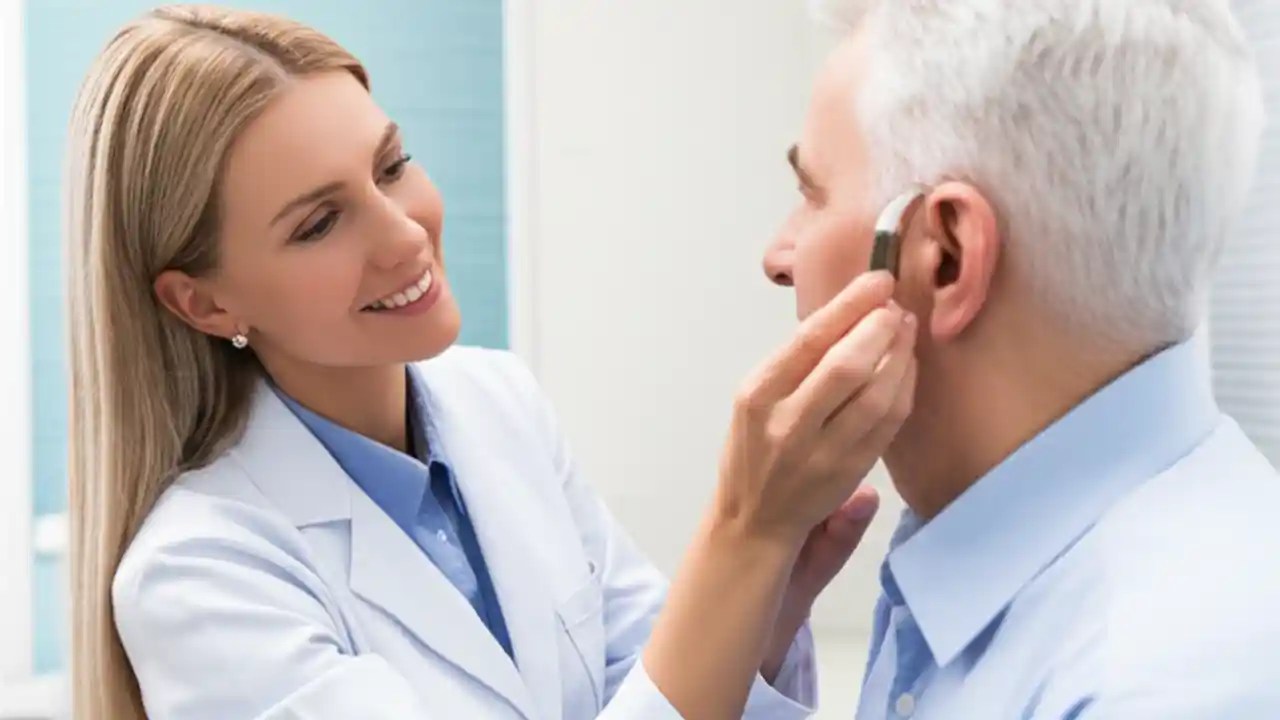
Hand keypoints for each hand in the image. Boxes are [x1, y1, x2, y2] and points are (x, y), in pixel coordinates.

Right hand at [641, 271, 914, 717]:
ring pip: (874, 395)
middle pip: (845, 364)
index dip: (850, 305)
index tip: (878, 280)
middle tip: (898, 306)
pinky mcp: (847, 474)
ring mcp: (818, 452)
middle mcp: (785, 423)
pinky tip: (907, 370)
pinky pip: (887, 426)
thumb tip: (854, 317)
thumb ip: (798, 363)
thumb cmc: (754, 453)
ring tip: (907, 331)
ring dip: (900, 358)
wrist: (750, 524)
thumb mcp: (757, 401)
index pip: (809, 338)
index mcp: (757, 395)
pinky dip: (903, 392)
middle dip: (880, 328)